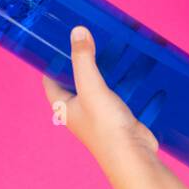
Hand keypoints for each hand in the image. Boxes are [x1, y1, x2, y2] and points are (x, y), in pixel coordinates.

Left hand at [42, 25, 159, 163]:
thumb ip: (83, 59)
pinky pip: (122, 96)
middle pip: (77, 83)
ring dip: (108, 71)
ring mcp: (101, 117)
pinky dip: (128, 84)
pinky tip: (137, 71)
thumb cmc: (105, 126)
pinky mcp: (120, 119)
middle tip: (88, 39)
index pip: (50, 82)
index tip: (56, 44)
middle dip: (82, 63)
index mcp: (65, 107)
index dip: (51, 63)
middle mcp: (81, 113)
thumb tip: (77, 31)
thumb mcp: (90, 86)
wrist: (132, 156)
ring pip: (101, 88)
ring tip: (114, 47)